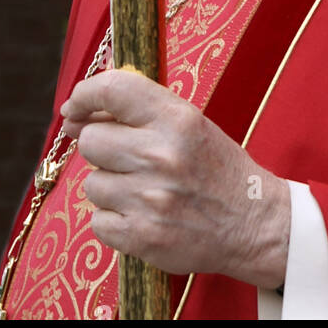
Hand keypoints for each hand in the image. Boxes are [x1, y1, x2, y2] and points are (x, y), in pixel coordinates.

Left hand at [59, 68, 290, 287]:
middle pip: (90, 141)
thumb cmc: (215, 167)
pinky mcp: (142, 237)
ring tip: (143, 190)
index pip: (112, 90)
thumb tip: (78, 111)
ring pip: (91, 183)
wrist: (252, 223)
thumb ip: (142, 110)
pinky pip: (97, 221)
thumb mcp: (190, 123)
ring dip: (110, 187)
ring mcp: (150, 199)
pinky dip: (113, 220)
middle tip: (127, 158)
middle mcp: (161, 155)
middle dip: (101, 148)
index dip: (84, 94)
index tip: (74, 107)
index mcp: (176, 118)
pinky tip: (141, 215)